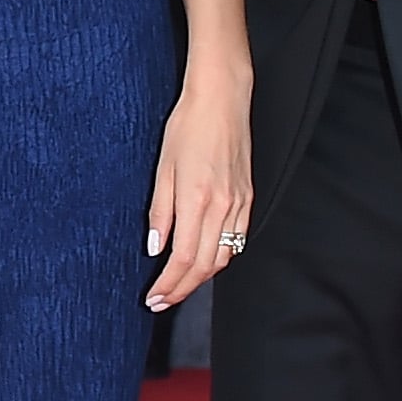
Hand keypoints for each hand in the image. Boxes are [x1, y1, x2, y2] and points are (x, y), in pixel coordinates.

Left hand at [143, 60, 254, 311]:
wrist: (222, 100)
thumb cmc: (188, 126)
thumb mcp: (163, 168)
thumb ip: (160, 212)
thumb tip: (155, 247)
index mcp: (197, 199)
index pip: (183, 259)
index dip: (168, 285)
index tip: (153, 298)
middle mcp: (222, 206)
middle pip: (205, 266)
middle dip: (182, 289)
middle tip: (161, 301)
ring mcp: (239, 203)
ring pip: (224, 257)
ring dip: (201, 278)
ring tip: (179, 286)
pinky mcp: (248, 196)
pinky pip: (237, 239)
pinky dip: (221, 257)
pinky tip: (205, 261)